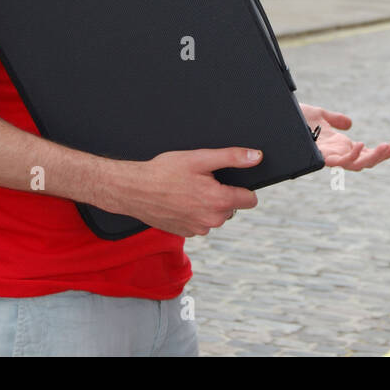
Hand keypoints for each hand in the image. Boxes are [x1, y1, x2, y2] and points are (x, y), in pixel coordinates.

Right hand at [106, 147, 260, 237]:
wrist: (134, 189)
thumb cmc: (164, 172)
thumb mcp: (200, 158)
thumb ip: (232, 157)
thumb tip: (256, 156)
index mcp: (219, 201)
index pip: (250, 200)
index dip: (242, 187)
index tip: (228, 180)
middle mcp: (211, 220)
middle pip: (231, 207)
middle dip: (222, 194)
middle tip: (200, 181)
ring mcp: (198, 229)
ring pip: (215, 215)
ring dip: (207, 204)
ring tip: (187, 190)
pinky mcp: (186, 233)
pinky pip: (200, 222)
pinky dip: (194, 212)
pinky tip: (180, 201)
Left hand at [299, 102, 389, 170]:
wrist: (275, 116)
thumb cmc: (294, 119)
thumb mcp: (319, 115)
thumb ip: (335, 119)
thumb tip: (350, 123)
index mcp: (337, 147)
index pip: (364, 153)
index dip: (381, 152)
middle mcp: (334, 153)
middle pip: (364, 161)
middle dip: (382, 155)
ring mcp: (326, 156)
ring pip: (355, 164)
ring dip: (372, 157)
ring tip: (387, 146)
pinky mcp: (317, 156)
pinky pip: (337, 161)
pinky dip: (351, 156)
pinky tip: (361, 145)